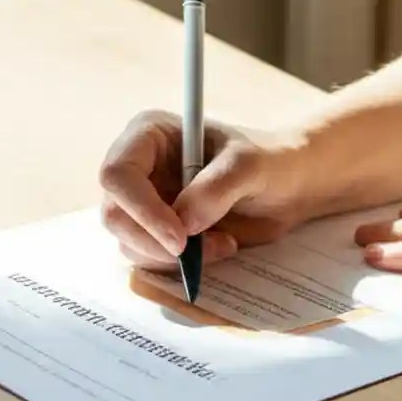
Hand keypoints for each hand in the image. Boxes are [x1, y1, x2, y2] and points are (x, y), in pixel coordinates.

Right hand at [99, 111, 305, 270]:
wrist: (286, 187)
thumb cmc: (269, 161)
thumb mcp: (250, 166)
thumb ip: (216, 188)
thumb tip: (182, 222)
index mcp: (149, 135)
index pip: (118, 174)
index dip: (142, 209)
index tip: (180, 238)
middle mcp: (138, 168)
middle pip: (115, 215)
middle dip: (152, 242)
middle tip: (193, 252)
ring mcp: (144, 203)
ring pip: (129, 243)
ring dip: (172, 257)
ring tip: (222, 243)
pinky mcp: (156, 232)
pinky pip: (149, 259)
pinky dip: (181, 265)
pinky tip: (217, 248)